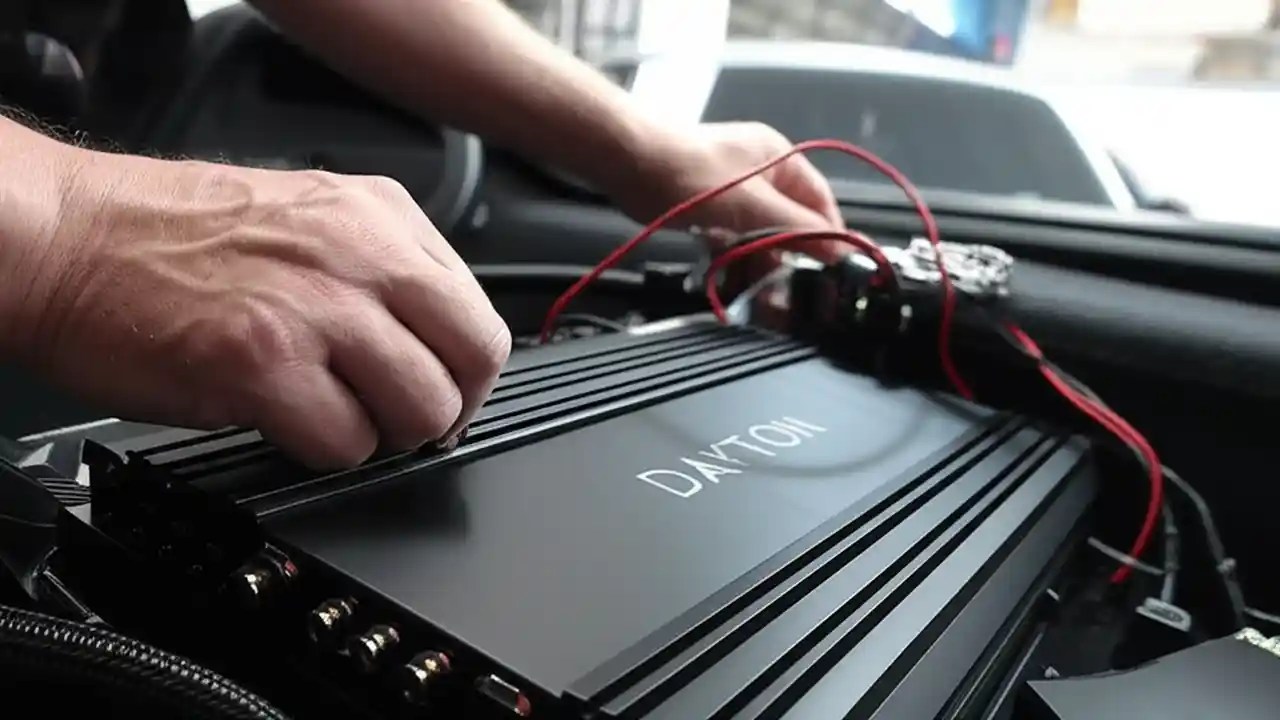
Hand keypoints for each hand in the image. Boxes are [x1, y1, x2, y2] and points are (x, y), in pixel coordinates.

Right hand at [3, 146, 509, 468]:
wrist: (63, 238)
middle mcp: (361, 254)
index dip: (465, 372)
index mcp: (378, 215)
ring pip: (422, 410)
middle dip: (446, 410)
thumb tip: (434, 339)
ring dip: (385, 435)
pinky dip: (326, 453)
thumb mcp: (306, 215)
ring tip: (336, 417)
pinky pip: (347, 444)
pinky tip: (287, 423)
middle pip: (473, 362)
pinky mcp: (265, 364)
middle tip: (404, 422)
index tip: (442, 391)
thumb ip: (380, 267)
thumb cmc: (164, 233)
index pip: (477, 313)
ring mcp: (317, 308)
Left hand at [609, 121, 846, 285]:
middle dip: (787, 259)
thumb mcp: (752, 206)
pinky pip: (730, 236)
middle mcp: (761, 172)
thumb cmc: (690, 176)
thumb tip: (842, 249)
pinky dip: (732, 257)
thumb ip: (799, 229)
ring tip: (757, 296)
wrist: (624, 159)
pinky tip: (728, 281)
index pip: (821, 205)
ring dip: (757, 263)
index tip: (832, 275)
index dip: (829, 240)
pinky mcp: (705, 205)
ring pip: (758, 233)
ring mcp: (732, 189)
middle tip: (786, 295)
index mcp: (781, 161)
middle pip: (789, 223)